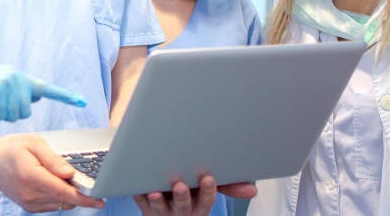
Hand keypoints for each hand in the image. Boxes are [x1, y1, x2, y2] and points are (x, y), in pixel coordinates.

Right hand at [0, 65, 85, 120]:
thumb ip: (17, 92)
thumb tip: (34, 98)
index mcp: (19, 77)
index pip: (46, 88)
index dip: (65, 96)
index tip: (83, 101)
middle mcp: (16, 76)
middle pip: (24, 111)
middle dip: (7, 113)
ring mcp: (7, 81)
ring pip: (14, 114)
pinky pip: (1, 113)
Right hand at [0, 134, 105, 212]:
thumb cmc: (11, 149)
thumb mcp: (33, 144)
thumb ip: (53, 159)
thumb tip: (70, 173)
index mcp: (31, 176)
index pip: (63, 192)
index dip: (85, 197)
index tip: (100, 200)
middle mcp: (29, 194)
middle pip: (65, 199)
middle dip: (79, 191)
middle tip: (82, 177)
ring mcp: (28, 203)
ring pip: (60, 204)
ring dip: (68, 194)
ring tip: (62, 176)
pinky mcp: (29, 207)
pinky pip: (52, 205)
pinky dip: (59, 196)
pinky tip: (53, 182)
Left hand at [133, 176, 256, 215]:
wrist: (168, 205)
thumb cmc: (193, 191)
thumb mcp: (208, 189)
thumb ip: (228, 187)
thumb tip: (253, 189)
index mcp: (199, 205)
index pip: (206, 201)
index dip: (207, 192)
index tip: (208, 178)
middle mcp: (183, 210)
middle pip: (183, 206)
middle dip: (182, 198)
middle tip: (180, 186)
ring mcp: (163, 211)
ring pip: (160, 209)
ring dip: (158, 202)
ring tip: (155, 193)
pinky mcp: (146, 208)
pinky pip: (141, 204)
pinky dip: (138, 196)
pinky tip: (136, 188)